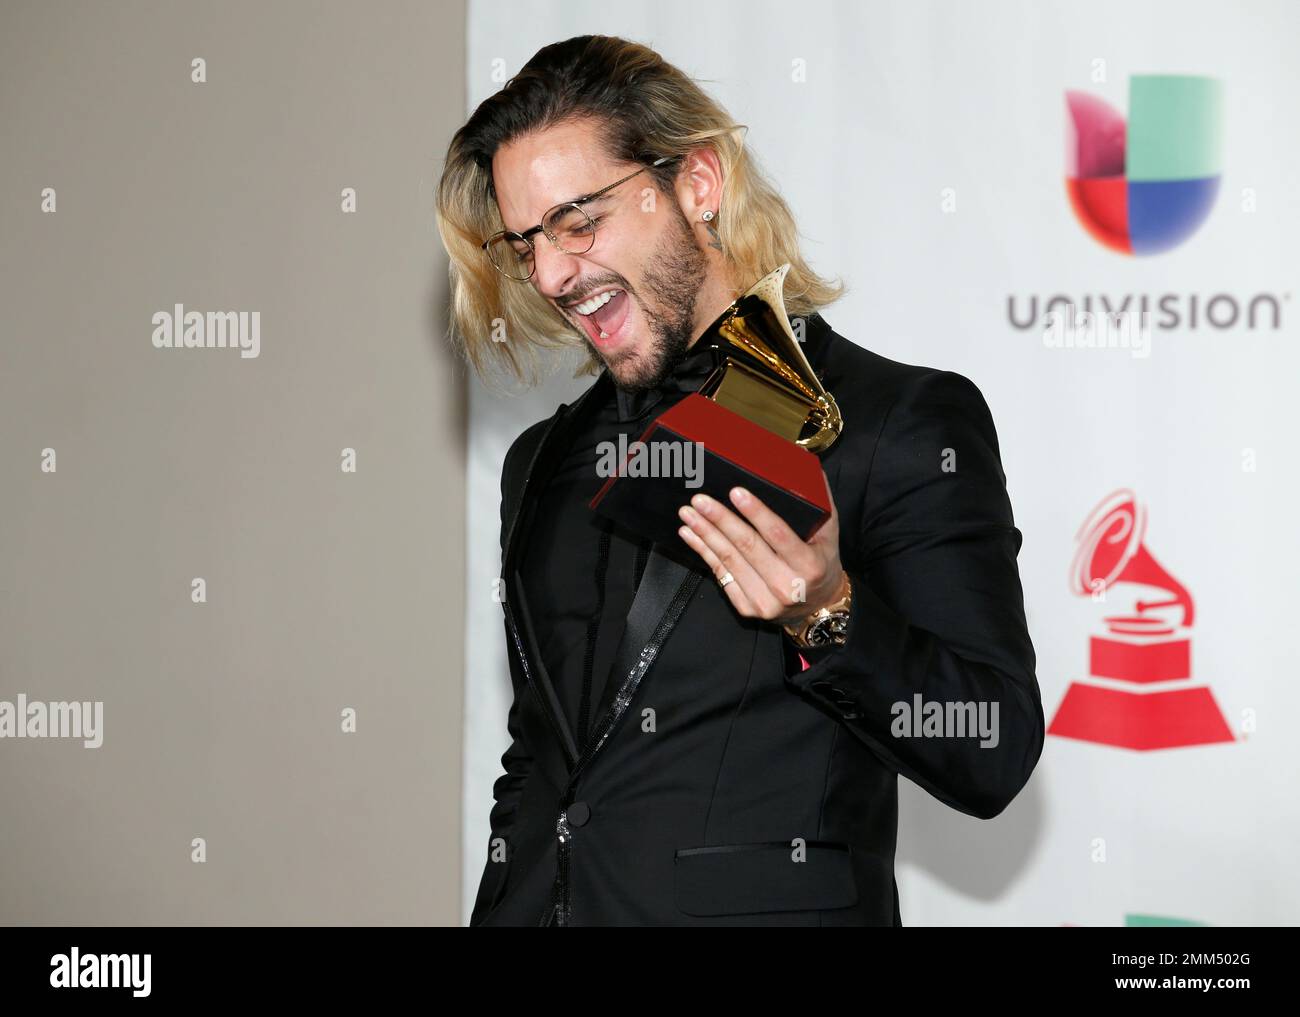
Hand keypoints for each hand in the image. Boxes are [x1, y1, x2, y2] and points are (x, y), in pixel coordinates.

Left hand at [676, 472, 843, 623]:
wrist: (818, 606)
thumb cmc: (821, 562)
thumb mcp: (829, 534)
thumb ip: (818, 502)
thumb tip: (801, 464)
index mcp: (809, 565)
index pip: (778, 534)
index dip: (756, 513)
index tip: (736, 492)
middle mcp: (787, 586)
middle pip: (747, 546)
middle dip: (720, 520)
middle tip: (700, 500)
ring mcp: (765, 600)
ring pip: (729, 560)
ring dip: (705, 534)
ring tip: (688, 513)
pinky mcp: (747, 608)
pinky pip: (721, 575)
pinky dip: (703, 552)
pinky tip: (691, 535)